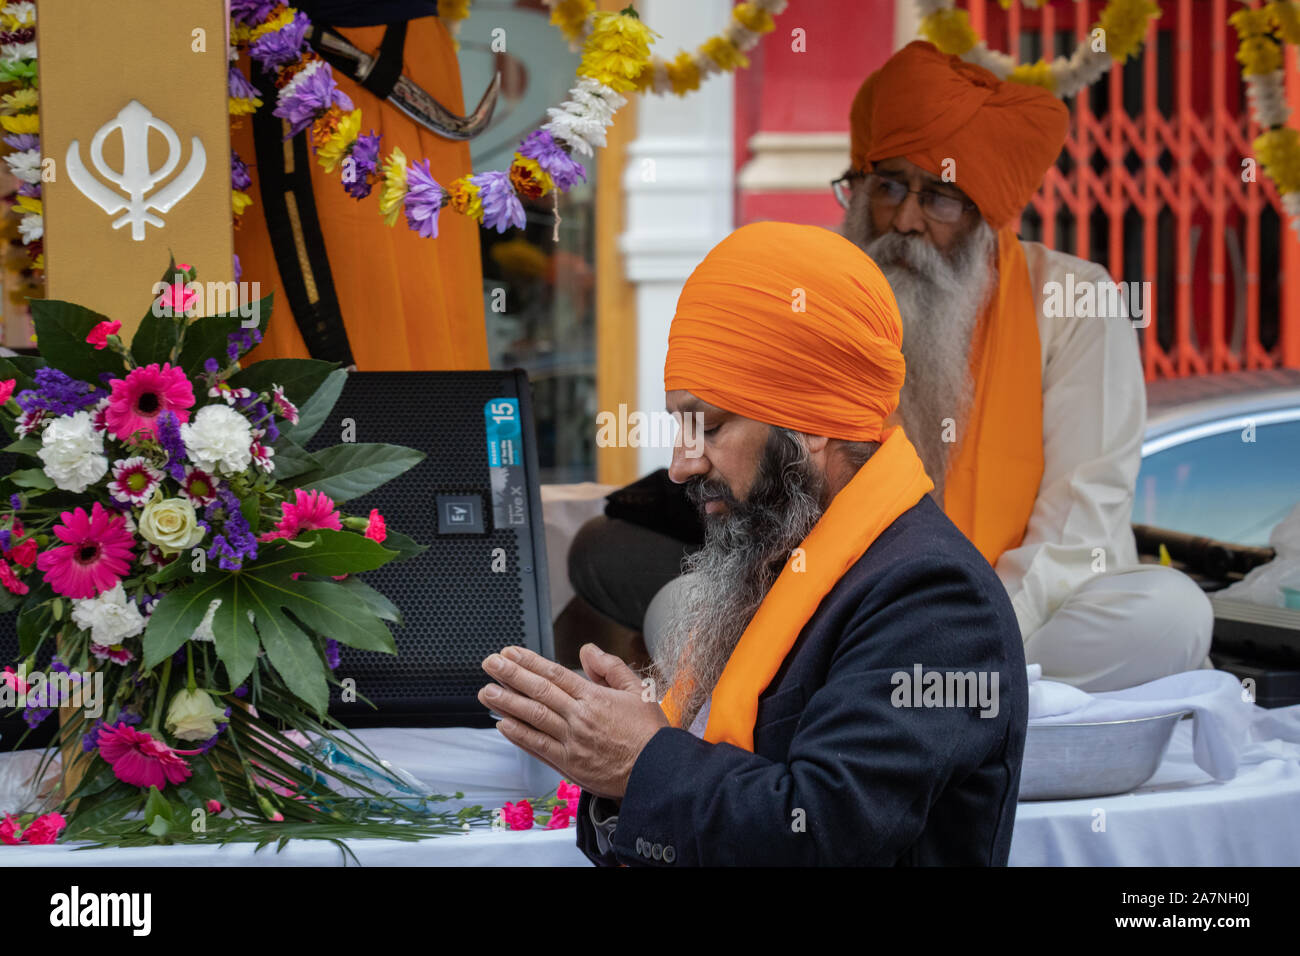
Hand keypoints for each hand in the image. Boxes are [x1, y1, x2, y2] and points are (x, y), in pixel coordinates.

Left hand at [479, 643, 668, 799]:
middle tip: (490, 664)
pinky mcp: (569, 764)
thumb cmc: (649, 735)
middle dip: (510, 675)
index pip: (554, 674)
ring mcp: (571, 742)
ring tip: (487, 692)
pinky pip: (537, 746)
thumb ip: (611, 668)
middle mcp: (579, 717)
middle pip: (538, 691)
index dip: (529, 662)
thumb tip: (588, 651)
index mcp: (595, 697)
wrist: (657, 772)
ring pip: (533, 717)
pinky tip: (503, 724)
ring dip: (506, 703)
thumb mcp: (638, 691)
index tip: (510, 652)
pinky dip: (518, 735)